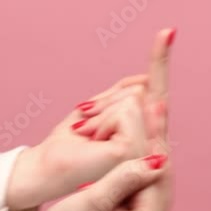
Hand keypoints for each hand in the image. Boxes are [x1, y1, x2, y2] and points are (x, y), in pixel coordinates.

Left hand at [4, 78, 150, 210]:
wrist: (45, 167)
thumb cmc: (68, 143)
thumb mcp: (99, 110)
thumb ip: (123, 94)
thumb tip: (146, 79)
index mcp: (145, 139)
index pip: (153, 95)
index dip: (161, 65)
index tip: (165, 43)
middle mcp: (149, 147)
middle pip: (141, 92)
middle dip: (107, 103)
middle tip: (89, 128)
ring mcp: (143, 151)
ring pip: (133, 100)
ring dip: (101, 114)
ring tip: (91, 136)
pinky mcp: (131, 151)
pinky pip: (124, 113)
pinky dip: (101, 121)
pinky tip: (93, 140)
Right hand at [23, 28, 174, 210]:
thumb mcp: (90, 203)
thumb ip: (124, 179)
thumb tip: (156, 158)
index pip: (158, 176)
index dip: (155, 138)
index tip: (156, 104)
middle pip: (162, 176)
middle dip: (157, 138)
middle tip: (158, 101)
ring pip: (154, 177)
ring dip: (150, 145)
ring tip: (152, 110)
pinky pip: (144, 184)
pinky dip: (140, 160)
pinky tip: (140, 135)